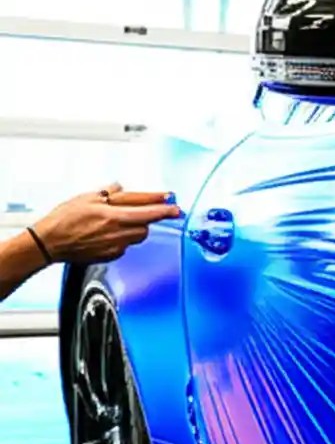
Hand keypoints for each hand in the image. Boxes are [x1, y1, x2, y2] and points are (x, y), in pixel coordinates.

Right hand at [32, 183, 180, 263]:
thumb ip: (109, 192)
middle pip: (146, 226)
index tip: (175, 207)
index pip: (148, 212)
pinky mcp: (110, 256)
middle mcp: (117, 233)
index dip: (164, 209)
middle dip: (145, 218)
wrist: (49, 242)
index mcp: (114, 216)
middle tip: (136, 212)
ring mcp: (114, 246)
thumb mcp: (87, 197)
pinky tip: (106, 234)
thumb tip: (121, 187)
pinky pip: (124, 246)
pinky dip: (122, 239)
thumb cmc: (64, 220)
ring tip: (115, 223)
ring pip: (137, 237)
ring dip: (134, 228)